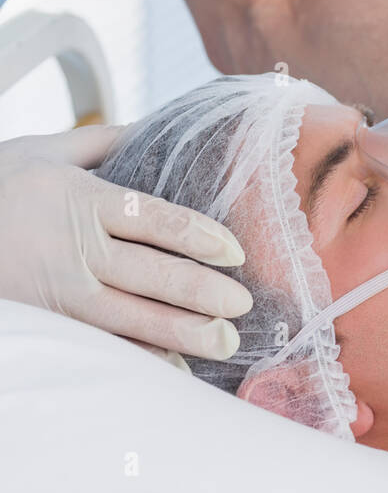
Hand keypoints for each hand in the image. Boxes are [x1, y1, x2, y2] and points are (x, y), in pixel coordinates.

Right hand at [0, 126, 252, 362]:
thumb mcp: (40, 151)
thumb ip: (99, 142)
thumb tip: (150, 127)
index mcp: (79, 200)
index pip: (153, 220)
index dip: (198, 237)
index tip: (236, 252)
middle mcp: (72, 249)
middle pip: (149, 274)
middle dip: (200, 293)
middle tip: (242, 307)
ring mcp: (56, 293)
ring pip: (128, 317)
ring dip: (179, 332)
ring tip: (223, 342)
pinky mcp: (44, 321)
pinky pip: (98, 342)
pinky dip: (136, 355)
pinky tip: (172, 364)